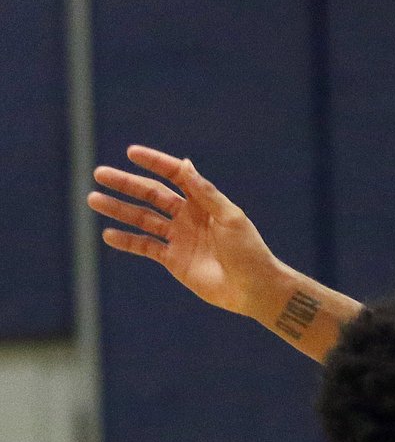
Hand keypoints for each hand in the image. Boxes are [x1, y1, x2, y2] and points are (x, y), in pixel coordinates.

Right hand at [87, 145, 274, 314]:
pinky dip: (127, 241)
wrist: (253, 288)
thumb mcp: (230, 217)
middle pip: (151, 194)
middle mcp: (188, 215)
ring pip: (142, 218)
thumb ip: (206, 193)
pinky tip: (108, 234)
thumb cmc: (249, 250)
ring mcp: (179, 237)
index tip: (131, 152)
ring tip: (93, 199)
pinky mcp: (173, 260)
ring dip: (118, 209)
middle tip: (100, 174)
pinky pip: (145, 247)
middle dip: (126, 184)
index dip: (154, 162)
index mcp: (203, 201)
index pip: (174, 175)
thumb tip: (185, 164)